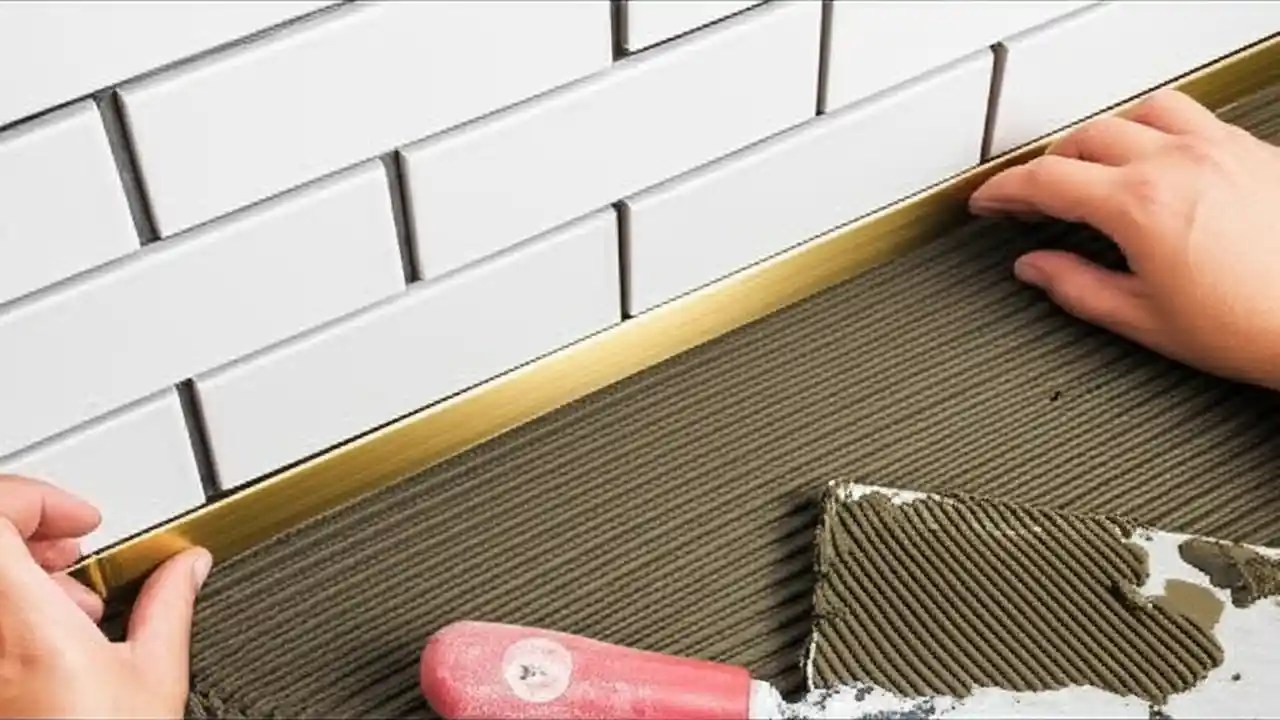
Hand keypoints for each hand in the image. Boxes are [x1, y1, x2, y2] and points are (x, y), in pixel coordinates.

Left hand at [0, 475, 211, 718]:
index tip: (80, 522)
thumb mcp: (153, 677)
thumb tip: (187, 567)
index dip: (35, 499)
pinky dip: (13, 608)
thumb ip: (168, 605)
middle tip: (72, 547)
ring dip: (18, 569)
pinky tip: (50, 639)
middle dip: (28, 527)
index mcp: (20, 621)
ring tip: (67, 599)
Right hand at [970, 89, 1279, 390]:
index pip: (1046, 179)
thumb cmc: (1253, 326)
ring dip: (1105, 135)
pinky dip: (1159, 130)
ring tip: (1092, 164)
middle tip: (1032, 194)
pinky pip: (1193, 116)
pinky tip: (1158, 157)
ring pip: (1140, 112)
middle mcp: (1179, 163)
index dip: (1004, 189)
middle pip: (1086, 138)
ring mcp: (1221, 150)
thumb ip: (1076, 288)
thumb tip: (1035, 269)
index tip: (990, 200)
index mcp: (1139, 204)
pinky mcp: (1254, 152)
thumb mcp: (1143, 319)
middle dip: (1048, 164)